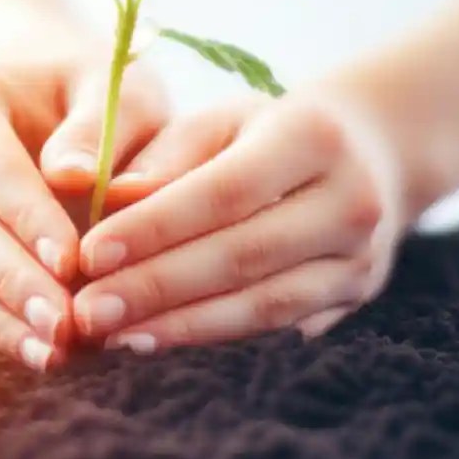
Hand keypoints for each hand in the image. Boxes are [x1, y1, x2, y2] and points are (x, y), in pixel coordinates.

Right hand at [0, 53, 166, 369]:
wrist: (42, 99)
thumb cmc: (88, 94)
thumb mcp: (110, 88)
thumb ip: (101, 126)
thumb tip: (76, 178)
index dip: (26, 216)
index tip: (72, 259)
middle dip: (11, 278)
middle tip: (65, 322)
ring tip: (55, 350)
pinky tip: (40, 352)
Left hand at [71, 91, 403, 351]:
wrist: (372, 153)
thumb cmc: (269, 130)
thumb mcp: (222, 117)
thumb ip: (164, 155)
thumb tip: (102, 198)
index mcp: (312, 135)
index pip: (224, 191)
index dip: (155, 227)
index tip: (88, 253)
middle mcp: (351, 199)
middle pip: (243, 255)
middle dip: (156, 288)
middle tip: (86, 311)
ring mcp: (361, 256)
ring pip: (264, 305)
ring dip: (182, 327)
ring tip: (113, 336)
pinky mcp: (357, 297)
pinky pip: (278, 327)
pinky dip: (214, 337)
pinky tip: (158, 341)